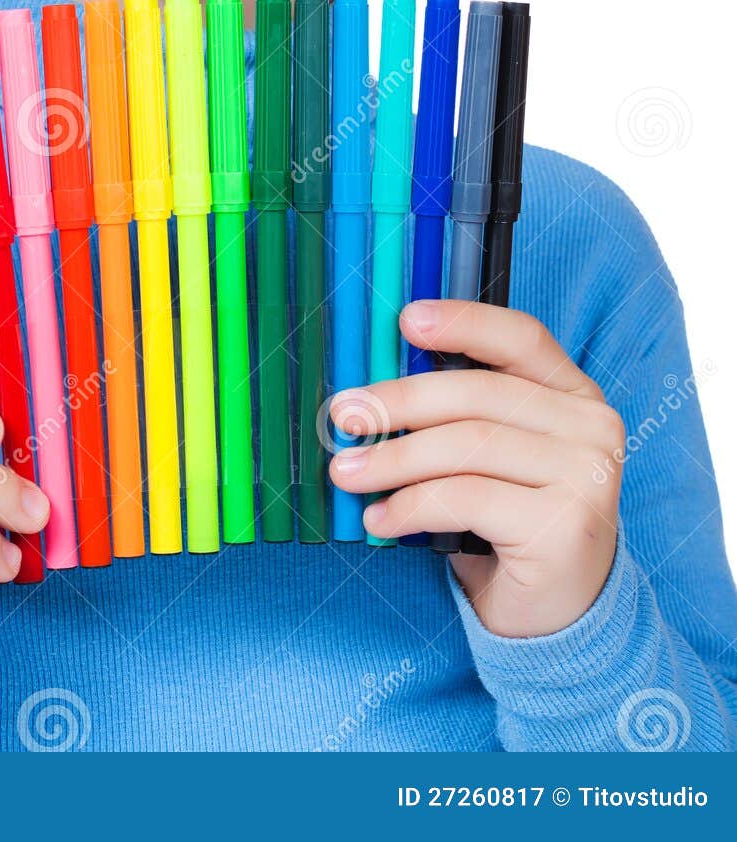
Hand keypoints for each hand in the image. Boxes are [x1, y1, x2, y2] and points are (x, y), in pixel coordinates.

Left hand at [330, 300, 624, 636]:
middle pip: (479, 395)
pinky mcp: (563, 526)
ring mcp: (586, 477)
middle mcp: (592, 428)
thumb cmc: (512, 524)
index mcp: (576, 396)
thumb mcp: (495, 457)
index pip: (522, 338)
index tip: (406, 320)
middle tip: (345, 416)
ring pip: (465, 446)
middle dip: (400, 402)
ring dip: (392, 460)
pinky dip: (410, 506)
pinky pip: (465, 499)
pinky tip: (380, 520)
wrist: (556, 618)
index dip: (463, 321)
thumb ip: (462, 413)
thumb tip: (374, 385)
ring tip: (347, 473)